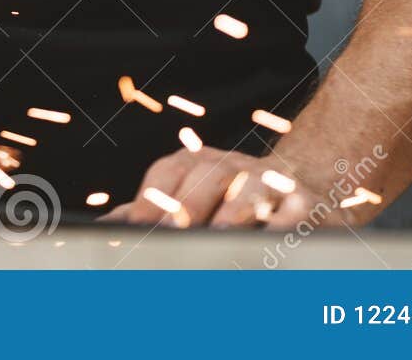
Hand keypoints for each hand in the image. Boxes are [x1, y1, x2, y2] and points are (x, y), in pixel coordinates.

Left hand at [100, 147, 339, 228]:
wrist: (305, 185)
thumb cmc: (235, 198)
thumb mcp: (191, 196)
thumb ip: (150, 210)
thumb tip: (106, 228)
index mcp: (197, 163)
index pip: (168, 173)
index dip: (151, 198)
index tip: (135, 227)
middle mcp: (231, 164)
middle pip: (206, 178)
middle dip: (185, 207)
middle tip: (170, 234)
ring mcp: (269, 179)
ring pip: (248, 193)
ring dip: (230, 218)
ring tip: (215, 241)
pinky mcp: (304, 202)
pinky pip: (290, 215)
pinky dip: (278, 231)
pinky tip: (265, 248)